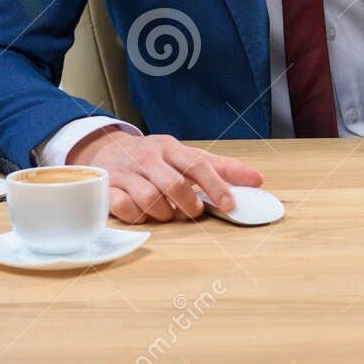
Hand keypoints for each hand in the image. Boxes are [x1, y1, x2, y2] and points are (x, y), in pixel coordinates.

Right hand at [66, 128, 264, 223]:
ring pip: (149, 198)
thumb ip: (221, 168)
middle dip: (188, 203)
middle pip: (173, 183)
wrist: (106, 149)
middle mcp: (148, 158)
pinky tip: (143, 214)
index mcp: (171, 147)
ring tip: (168, 212)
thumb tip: (257, 180)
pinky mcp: (108, 188)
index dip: (216, 186)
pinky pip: (124, 208)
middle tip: (193, 211)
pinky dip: (138, 216)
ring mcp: (127, 173)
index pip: (198, 164)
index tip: (230, 205)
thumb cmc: (155, 158)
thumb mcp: (186, 156)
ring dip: (164, 213)